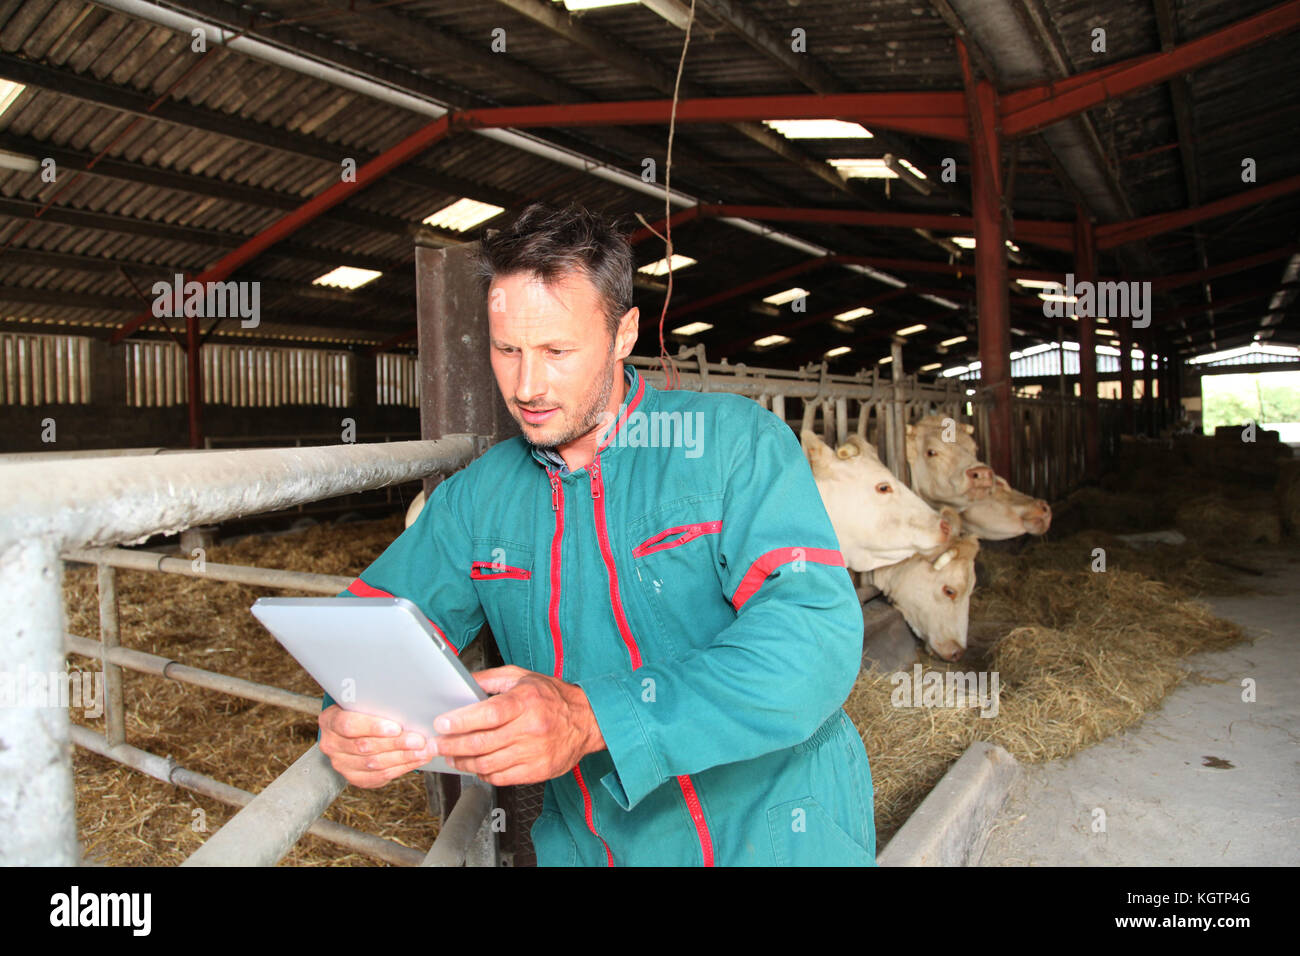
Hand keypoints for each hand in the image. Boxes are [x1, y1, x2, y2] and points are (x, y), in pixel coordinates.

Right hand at [317, 705, 435, 788]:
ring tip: (423, 751)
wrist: (354, 730)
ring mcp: (341, 763)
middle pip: (365, 746)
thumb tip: (408, 706)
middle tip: (419, 740)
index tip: (396, 728)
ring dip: (403, 757)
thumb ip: (377, 704)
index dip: (373, 727)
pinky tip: (416, 760)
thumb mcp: (364, 701)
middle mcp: (331, 744)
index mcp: (330, 720)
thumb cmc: (364, 710)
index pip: (349, 725)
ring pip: (374, 764)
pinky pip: (379, 776)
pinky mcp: (353, 777)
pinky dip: (401, 768)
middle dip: (396, 744)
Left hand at [431, 665, 605, 785]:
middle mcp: (531, 728)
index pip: (489, 714)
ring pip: (488, 763)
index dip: (463, 720)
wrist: (587, 721)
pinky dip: (483, 773)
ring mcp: (534, 752)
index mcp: (526, 701)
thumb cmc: (553, 697)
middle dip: (453, 745)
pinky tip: (476, 766)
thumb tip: (463, 681)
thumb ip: (490, 678)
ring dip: (464, 762)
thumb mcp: (523, 676)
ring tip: (452, 757)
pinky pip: (502, 777)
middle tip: (437, 744)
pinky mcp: (538, 771)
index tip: (443, 723)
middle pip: (483, 742)